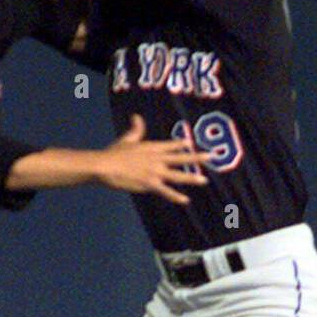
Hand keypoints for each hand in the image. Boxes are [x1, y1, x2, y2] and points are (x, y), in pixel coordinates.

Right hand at [94, 115, 209, 204]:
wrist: (105, 165)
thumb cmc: (113, 153)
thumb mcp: (126, 139)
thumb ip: (135, 129)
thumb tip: (136, 116)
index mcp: (152, 147)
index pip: (170, 145)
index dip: (180, 145)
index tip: (190, 143)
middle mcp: (157, 159)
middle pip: (181, 158)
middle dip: (196, 158)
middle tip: (211, 156)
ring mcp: (155, 172)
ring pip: (178, 175)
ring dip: (192, 177)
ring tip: (204, 180)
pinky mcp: (150, 184)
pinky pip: (166, 191)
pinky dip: (175, 196)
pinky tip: (185, 200)